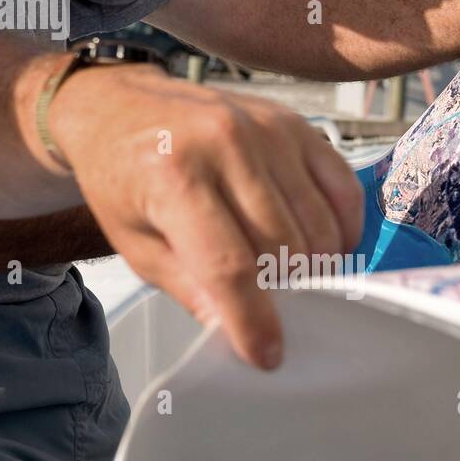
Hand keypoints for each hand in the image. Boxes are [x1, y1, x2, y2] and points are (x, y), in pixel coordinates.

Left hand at [48, 66, 364, 368]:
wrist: (118, 106)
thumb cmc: (122, 177)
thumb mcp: (134, 242)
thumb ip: (189, 287)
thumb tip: (238, 332)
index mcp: (173, 176)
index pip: (229, 266)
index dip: (253, 319)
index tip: (267, 354)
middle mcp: (224, 144)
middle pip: (281, 248)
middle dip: (283, 294)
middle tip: (271, 309)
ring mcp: (264, 128)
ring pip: (316, 224)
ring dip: (311, 265)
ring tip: (285, 276)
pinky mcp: (291, 122)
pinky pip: (341, 188)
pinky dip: (339, 227)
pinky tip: (316, 244)